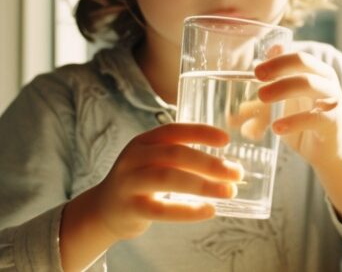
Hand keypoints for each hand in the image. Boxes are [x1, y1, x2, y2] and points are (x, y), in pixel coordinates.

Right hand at [82, 123, 243, 240]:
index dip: (200, 132)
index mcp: (144, 142)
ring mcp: (129, 183)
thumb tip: (228, 163)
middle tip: (237, 172)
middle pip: (174, 154)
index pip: (173, 131)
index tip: (226, 140)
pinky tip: (209, 210)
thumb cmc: (141, 182)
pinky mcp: (130, 208)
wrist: (104, 210)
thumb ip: (180, 156)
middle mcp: (134, 158)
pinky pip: (161, 210)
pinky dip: (187, 211)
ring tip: (229, 191)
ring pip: (168, 178)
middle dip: (209, 163)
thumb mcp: (154, 160)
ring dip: (203, 185)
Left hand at [255, 51, 341, 167]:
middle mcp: (326, 80)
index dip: (275, 60)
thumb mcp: (282, 106)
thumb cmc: (303, 122)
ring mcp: (332, 99)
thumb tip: (238, 92)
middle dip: (277, 67)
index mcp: (316, 71)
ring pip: (309, 84)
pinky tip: (275, 128)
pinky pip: (313, 117)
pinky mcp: (332, 122)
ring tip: (261, 98)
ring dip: (282, 88)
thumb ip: (267, 94)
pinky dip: (292, 121)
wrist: (326, 152)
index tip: (256, 71)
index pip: (296, 56)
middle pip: (302, 62)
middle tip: (256, 78)